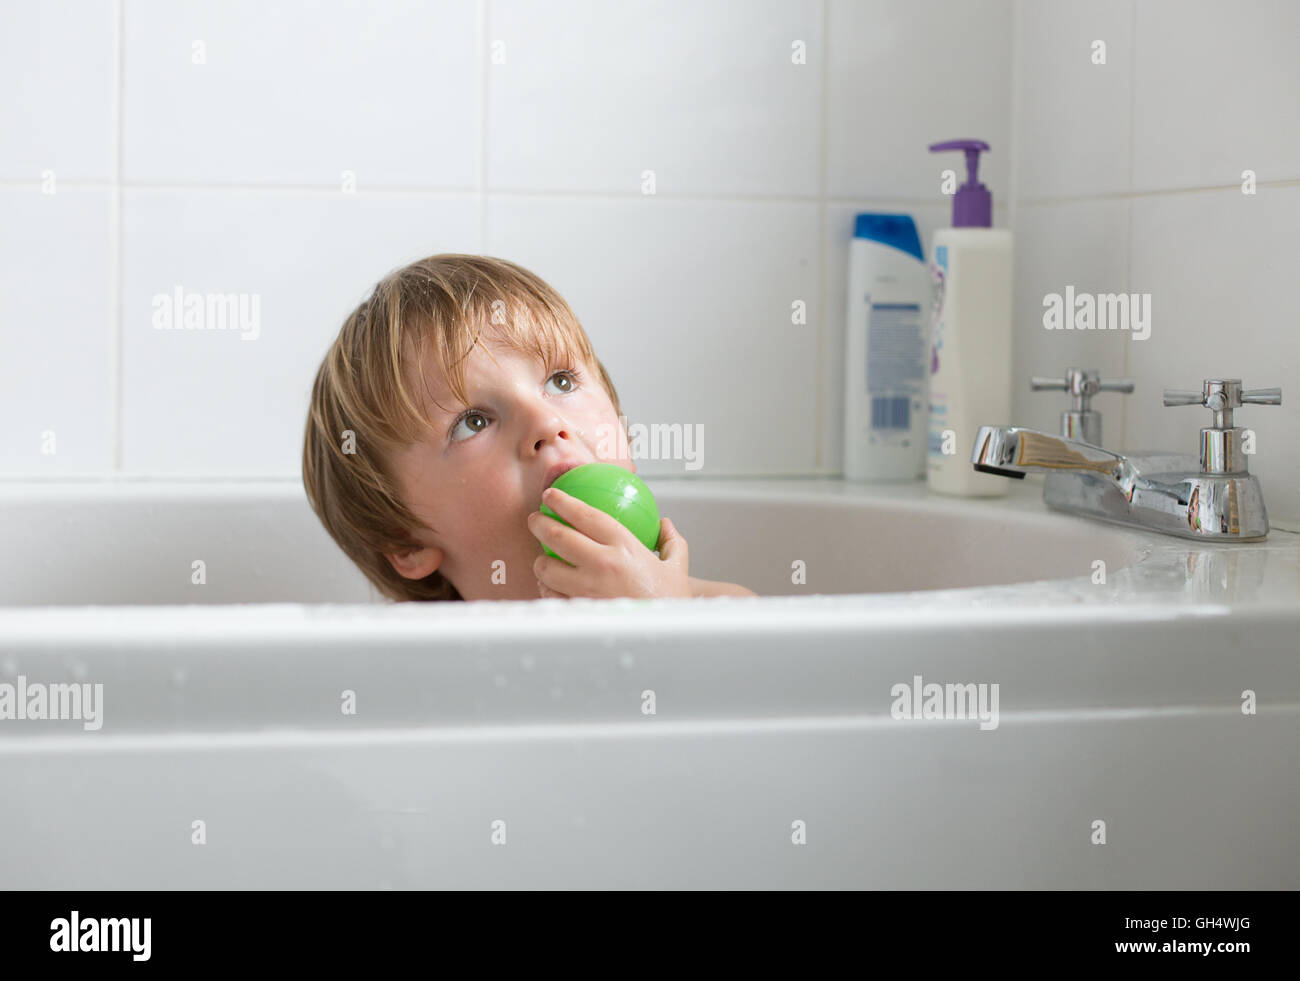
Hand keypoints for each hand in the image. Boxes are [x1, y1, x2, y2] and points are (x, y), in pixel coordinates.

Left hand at [529, 487, 691, 598]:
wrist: (665, 635)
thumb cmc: (671, 600)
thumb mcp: (677, 565)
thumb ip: (670, 541)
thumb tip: (665, 524)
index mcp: (624, 546)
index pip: (585, 515)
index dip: (563, 501)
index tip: (551, 495)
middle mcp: (602, 564)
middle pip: (558, 536)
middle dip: (539, 524)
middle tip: (535, 519)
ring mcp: (588, 590)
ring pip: (547, 568)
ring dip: (540, 560)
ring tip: (541, 558)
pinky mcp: (579, 611)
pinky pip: (551, 596)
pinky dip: (546, 589)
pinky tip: (548, 586)